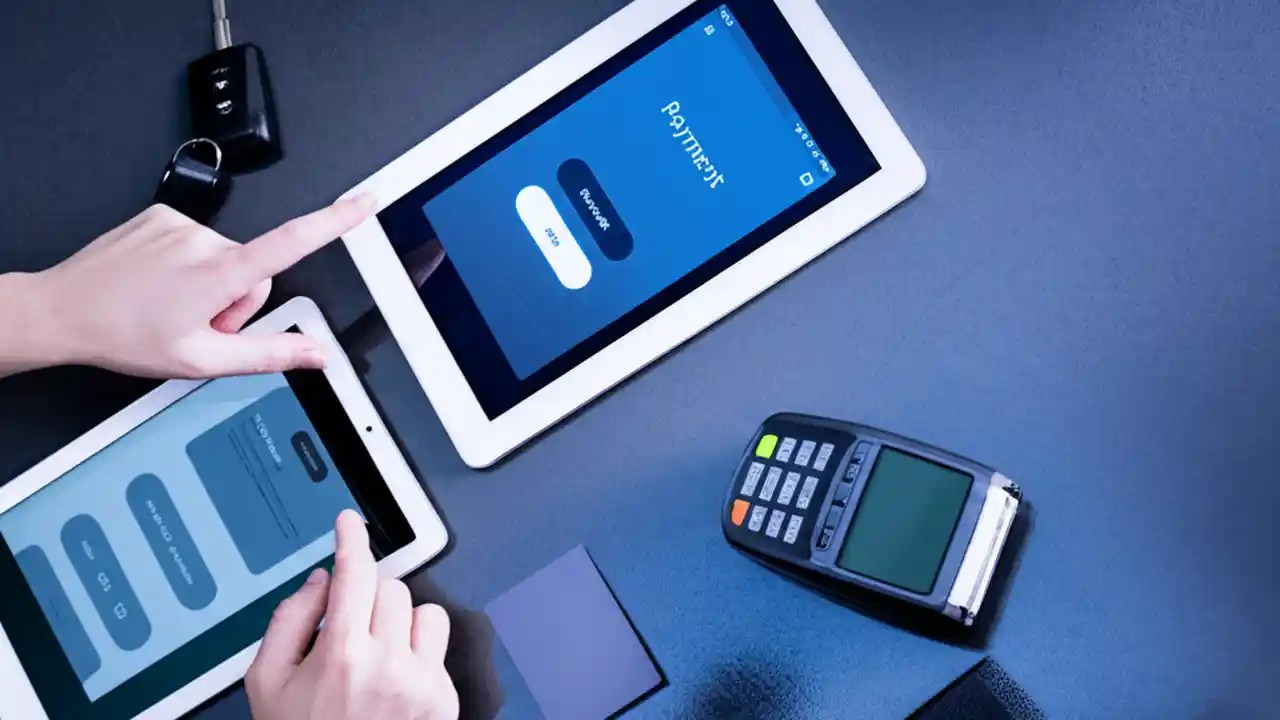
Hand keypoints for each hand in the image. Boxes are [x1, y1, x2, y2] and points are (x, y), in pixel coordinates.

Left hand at [0, 196, 373, 378]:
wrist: (63, 312)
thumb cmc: (124, 336)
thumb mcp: (203, 359)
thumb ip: (269, 354)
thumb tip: (316, 354)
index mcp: (218, 277)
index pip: (291, 244)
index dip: (334, 222)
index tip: (362, 203)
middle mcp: (203, 242)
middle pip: (255, 272)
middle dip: (237, 301)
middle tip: (198, 323)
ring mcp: (181, 225)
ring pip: (227, 259)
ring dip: (210, 285)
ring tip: (171, 305)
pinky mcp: (162, 215)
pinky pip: (199, 243)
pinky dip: (187, 265)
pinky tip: (160, 283)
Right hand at [246, 510, 457, 719]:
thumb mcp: (267, 683)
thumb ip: (288, 622)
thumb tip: (321, 582)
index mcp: (341, 655)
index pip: (355, 574)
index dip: (352, 540)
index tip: (351, 522)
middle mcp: (388, 664)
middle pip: (390, 588)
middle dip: (367, 600)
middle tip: (349, 629)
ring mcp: (422, 682)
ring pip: (424, 612)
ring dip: (400, 622)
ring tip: (376, 655)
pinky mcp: (444, 699)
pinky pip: (439, 646)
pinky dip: (418, 653)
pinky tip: (393, 681)